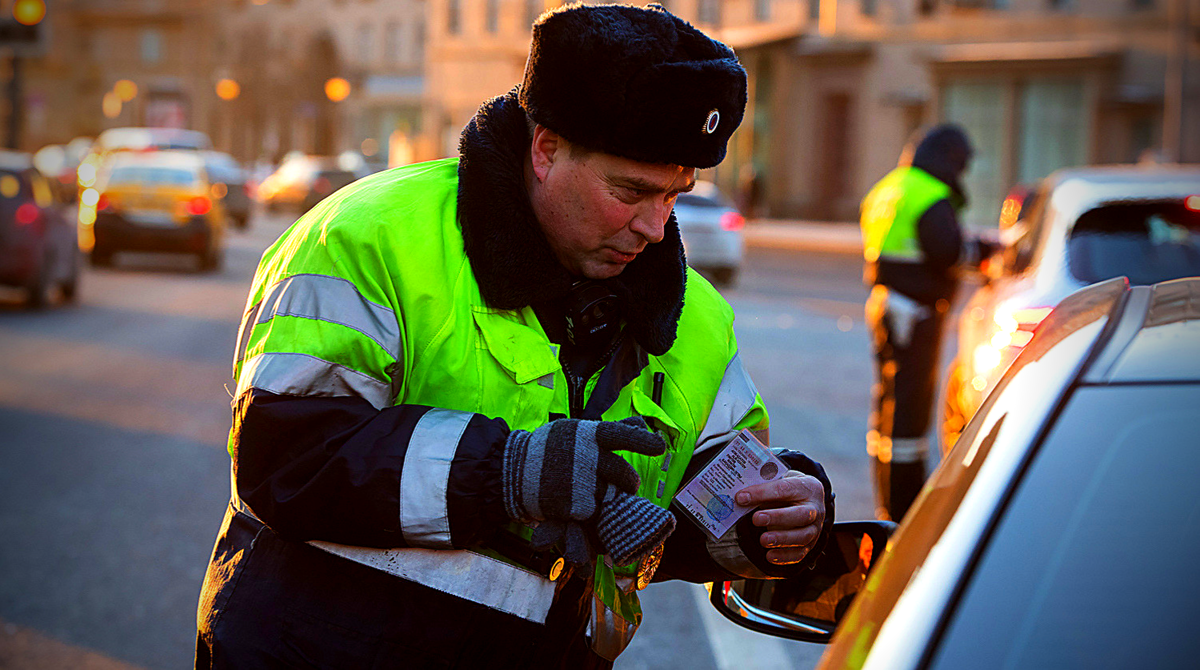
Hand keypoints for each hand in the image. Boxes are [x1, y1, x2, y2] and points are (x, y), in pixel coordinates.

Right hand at [503, 416, 663, 523]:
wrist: (512, 472)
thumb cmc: (549, 448)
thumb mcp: (577, 431)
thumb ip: (611, 431)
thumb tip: (641, 423)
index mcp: (588, 435)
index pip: (622, 435)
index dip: (642, 441)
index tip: (659, 447)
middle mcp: (587, 458)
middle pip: (623, 473)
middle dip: (628, 481)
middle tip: (626, 484)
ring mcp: (581, 483)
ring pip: (612, 494)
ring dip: (610, 495)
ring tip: (594, 490)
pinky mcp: (574, 507)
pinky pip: (595, 511)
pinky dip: (590, 509)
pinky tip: (577, 500)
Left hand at [735, 471, 825, 564]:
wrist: (805, 501)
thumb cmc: (787, 490)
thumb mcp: (779, 480)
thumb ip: (764, 486)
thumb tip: (740, 496)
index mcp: (807, 487)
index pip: (785, 488)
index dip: (762, 492)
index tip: (741, 497)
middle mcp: (815, 509)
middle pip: (800, 514)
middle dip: (777, 517)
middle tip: (756, 519)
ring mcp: (815, 529)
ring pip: (802, 536)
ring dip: (781, 539)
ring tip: (763, 540)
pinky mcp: (810, 545)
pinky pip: (800, 553)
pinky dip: (784, 556)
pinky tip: (769, 556)